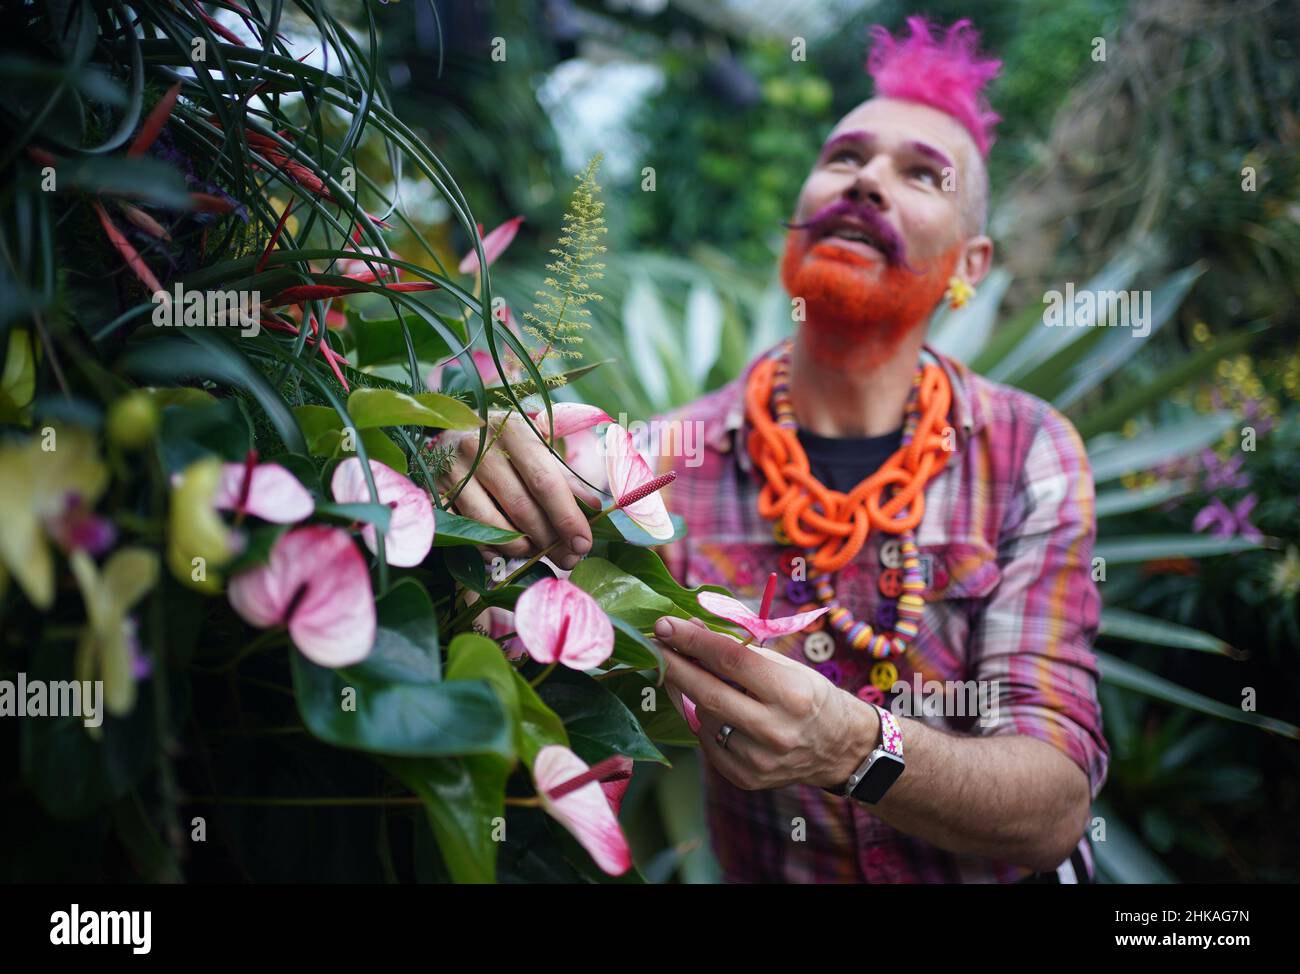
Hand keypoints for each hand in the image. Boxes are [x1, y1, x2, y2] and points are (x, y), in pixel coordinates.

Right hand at [435, 411, 603, 569]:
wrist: (448, 427)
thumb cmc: (504, 442)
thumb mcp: (536, 448)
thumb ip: (564, 477)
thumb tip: (595, 509)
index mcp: (511, 428)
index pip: (544, 479)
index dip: (567, 515)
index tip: (584, 542)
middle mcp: (477, 446)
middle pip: (520, 506)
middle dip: (549, 540)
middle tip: (569, 559)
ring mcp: (451, 471)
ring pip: (492, 524)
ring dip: (522, 547)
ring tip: (540, 553)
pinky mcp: (434, 493)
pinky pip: (467, 534)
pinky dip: (491, 550)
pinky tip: (508, 553)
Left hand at [654, 616, 879, 791]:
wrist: (837, 747)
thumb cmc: (808, 695)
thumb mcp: (785, 665)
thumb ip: (739, 651)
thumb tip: (690, 631)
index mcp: (791, 693)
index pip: (730, 659)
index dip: (693, 640)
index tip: (665, 624)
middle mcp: (775, 730)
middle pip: (707, 692)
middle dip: (674, 664)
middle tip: (652, 643)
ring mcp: (759, 760)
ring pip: (703, 717)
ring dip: (690, 693)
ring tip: (694, 676)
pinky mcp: (746, 778)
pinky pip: (707, 743)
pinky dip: (702, 721)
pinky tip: (709, 708)